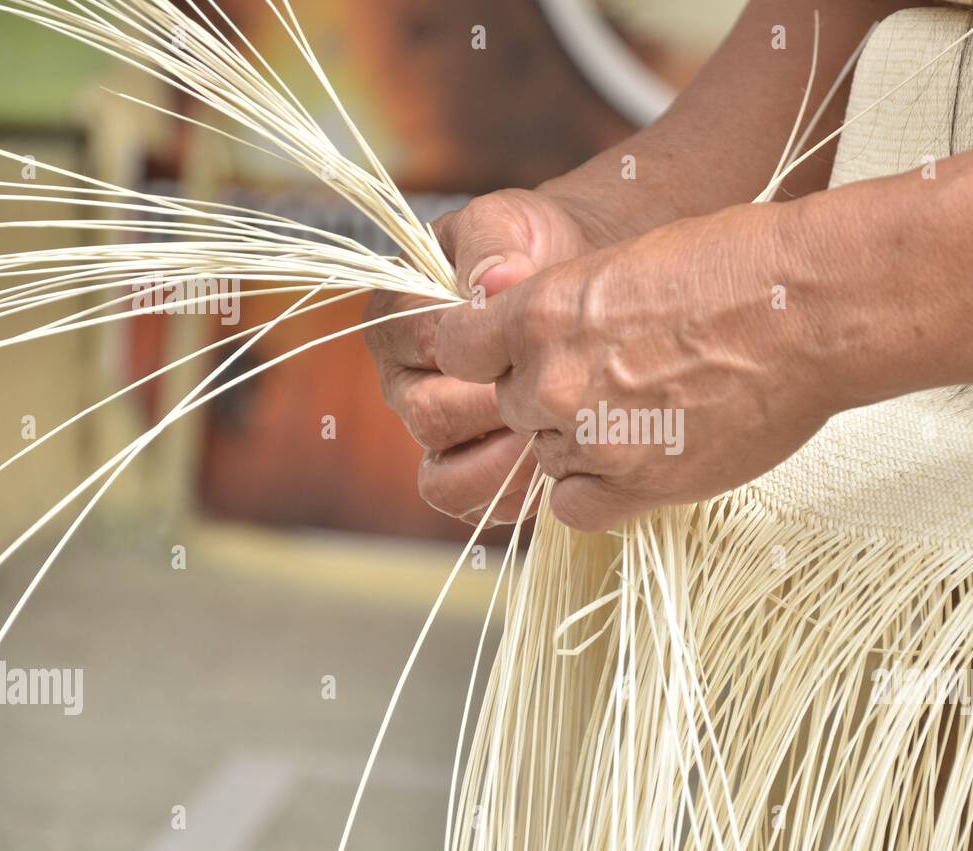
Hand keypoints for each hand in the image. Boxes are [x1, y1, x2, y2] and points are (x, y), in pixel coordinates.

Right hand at [363, 187, 603, 524]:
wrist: (577, 287)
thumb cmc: (535, 249)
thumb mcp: (510, 222)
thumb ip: (492, 244)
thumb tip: (493, 282)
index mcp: (396, 318)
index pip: (416, 339)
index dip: (470, 341)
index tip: (523, 331)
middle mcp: (405, 382)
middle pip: (427, 416)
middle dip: (493, 407)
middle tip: (548, 395)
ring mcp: (439, 434)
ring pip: (445, 478)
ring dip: (501, 465)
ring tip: (551, 439)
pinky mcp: (476, 472)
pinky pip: (479, 506)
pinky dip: (516, 495)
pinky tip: (559, 469)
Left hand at [435, 202, 854, 531]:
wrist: (807, 310)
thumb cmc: (733, 268)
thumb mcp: (624, 264)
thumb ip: (566, 311)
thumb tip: (541, 343)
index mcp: (539, 314)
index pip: (459, 350)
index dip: (488, 353)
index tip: (517, 354)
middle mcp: (553, 381)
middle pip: (512, 407)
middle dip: (549, 396)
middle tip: (611, 379)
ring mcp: (595, 439)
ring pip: (547, 457)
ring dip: (581, 442)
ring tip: (647, 412)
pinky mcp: (641, 484)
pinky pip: (576, 508)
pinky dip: (597, 492)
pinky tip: (636, 463)